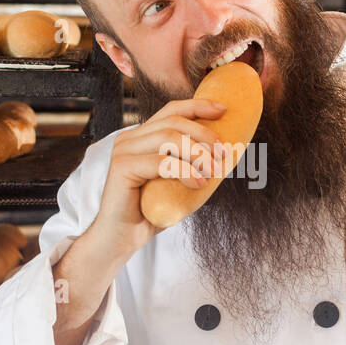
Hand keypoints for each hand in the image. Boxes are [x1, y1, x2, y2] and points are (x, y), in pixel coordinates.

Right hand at [84, 97, 225, 264]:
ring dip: (197, 152)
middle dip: (203, 133)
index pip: (171, 110)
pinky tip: (198, 184)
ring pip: (168, 137)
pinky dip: (184, 171)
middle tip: (223, 152)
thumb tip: (224, 154)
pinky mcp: (121, 167)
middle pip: (173, 121)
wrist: (121, 238)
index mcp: (141, 136)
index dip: (198, 106)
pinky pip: (160, 162)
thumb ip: (190, 164)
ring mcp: (123, 151)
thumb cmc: (151, 212)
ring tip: (214, 171)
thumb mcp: (176, 182)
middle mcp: (129, 138)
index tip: (222, 110)